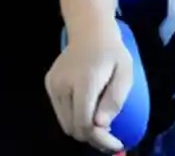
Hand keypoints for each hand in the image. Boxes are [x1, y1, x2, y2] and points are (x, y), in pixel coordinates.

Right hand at [45, 28, 132, 152]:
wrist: (89, 30)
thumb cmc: (111, 52)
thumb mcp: (125, 73)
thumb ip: (115, 99)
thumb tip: (101, 125)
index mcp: (84, 80)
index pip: (84, 122)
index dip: (100, 139)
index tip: (117, 144)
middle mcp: (63, 84)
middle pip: (73, 127)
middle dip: (93, 137)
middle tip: (110, 135)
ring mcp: (53, 84)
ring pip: (65, 124)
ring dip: (83, 128)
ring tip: (100, 122)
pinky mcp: (49, 84)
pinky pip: (61, 113)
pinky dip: (74, 117)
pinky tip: (87, 108)